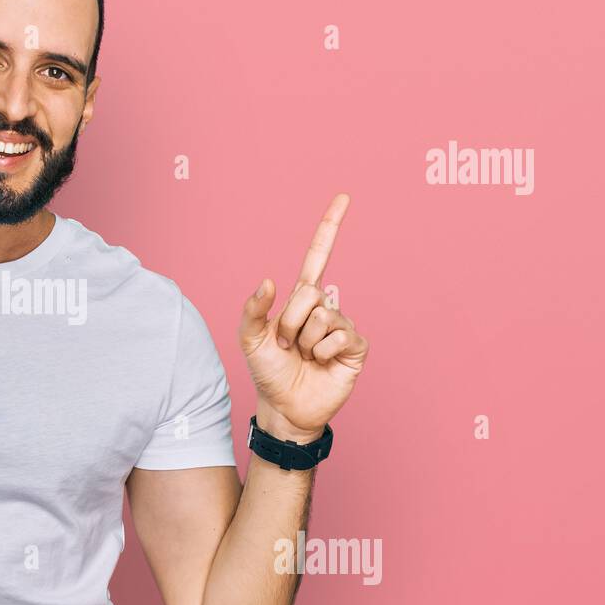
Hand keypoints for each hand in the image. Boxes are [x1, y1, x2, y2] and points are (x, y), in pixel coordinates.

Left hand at [238, 192, 368, 442]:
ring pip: (323, 317)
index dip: (330, 227)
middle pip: (309, 293)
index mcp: (299, 300)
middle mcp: (324, 308)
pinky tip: (321, 364)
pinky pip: (340, 335)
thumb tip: (268, 280)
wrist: (284, 407)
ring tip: (303, 356)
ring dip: (306, 341)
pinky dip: (324, 351)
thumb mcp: (249, 339)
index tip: (344, 198)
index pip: (318, 256)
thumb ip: (252, 308)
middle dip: (290, 322)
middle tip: (287, 345)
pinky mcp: (355, 347)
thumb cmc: (267, 372)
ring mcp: (341, 326)